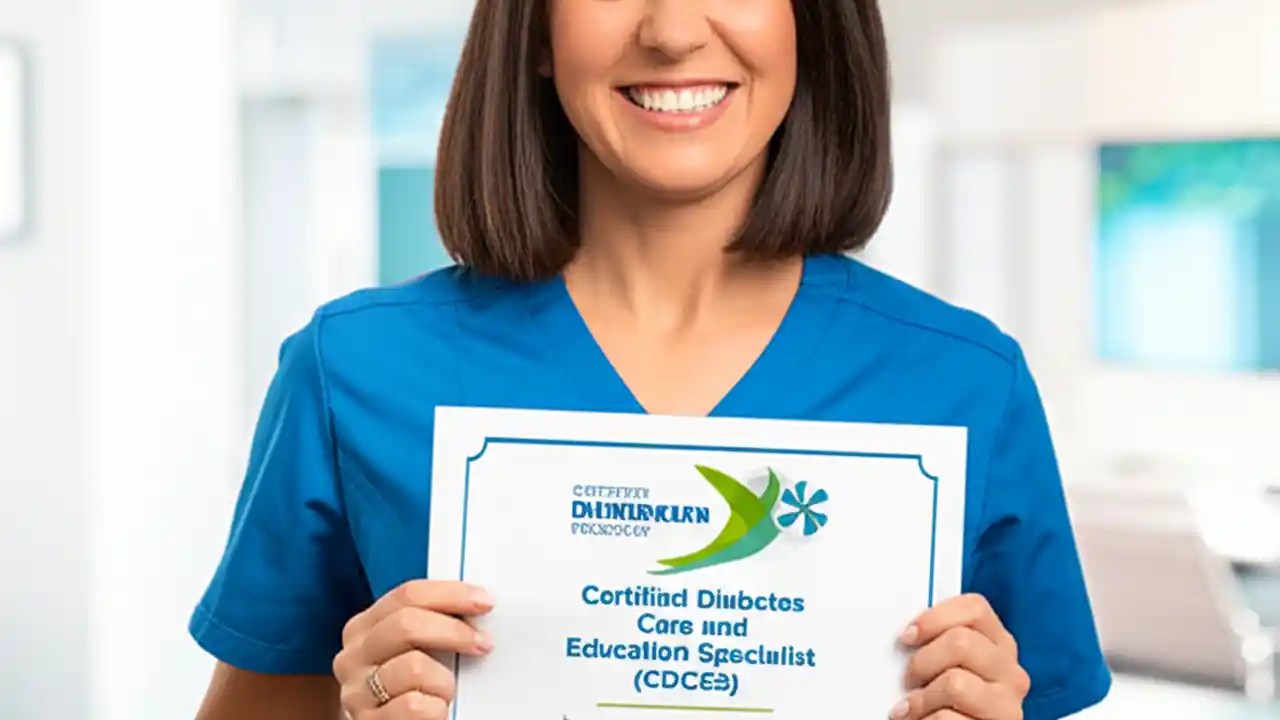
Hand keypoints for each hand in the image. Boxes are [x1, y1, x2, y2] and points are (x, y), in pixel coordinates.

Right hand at [333, 580, 494, 718]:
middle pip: (406, 624)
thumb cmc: (410, 689)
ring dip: (444, 682)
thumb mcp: (412, 650)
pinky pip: (416, 706)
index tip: (484, 601)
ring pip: (415, 667)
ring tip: (445, 693)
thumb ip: (429, 625)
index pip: (407, 595)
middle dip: (455, 631)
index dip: (450, 594)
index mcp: (363, 629)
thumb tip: (475, 602)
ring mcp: (357, 692)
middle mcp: (353, 657)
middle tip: (483, 643)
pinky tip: (435, 712)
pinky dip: (436, 710)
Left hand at [891, 594, 1029, 719]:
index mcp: (1000, 645)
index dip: (935, 617)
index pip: (975, 608)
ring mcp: (1007, 704)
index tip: (909, 636)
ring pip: (955, 683)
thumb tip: (908, 633)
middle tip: (910, 679)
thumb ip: (942, 644)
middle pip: (961, 642)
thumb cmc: (951, 704)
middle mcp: (1010, 672)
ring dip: (922, 698)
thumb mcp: (952, 666)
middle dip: (923, 662)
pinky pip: (948, 718)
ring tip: (913, 708)